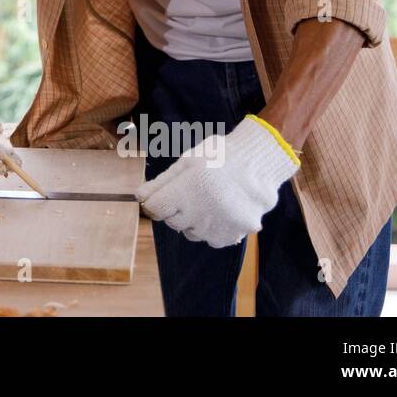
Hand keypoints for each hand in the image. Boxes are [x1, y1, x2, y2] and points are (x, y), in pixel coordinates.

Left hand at [135, 115, 299, 247]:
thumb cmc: (218, 157)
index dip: (156, 200)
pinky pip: (211, 239)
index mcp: (185, 192)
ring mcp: (215, 227)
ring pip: (191, 232)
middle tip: (193, 192)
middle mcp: (198, 214)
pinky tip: (221, 211)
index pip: (155, 208)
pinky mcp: (231, 236)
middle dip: (176, 209)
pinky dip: (212, 229)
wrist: (258, 165)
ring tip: (209, 200)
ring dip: (193, 221)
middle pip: (172, 221)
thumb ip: (161, 183)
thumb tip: (139, 196)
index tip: (164, 195)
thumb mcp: (186, 162)